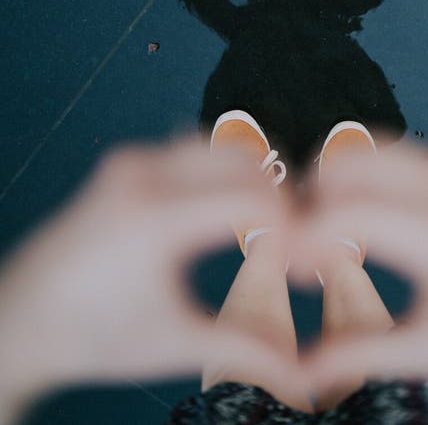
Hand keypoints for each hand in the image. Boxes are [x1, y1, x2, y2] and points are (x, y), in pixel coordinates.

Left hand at [0, 140, 293, 419]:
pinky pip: (193, 150)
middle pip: (242, 160)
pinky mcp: (127, 161)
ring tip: (272, 225)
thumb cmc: (92, 334)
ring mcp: (131, 161)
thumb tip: (306, 373)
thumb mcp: (173, 343)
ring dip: (253, 177)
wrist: (23, 316)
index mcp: (154, 218)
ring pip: (219, 147)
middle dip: (280, 195)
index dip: (292, 228)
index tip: (303, 265)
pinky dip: (224, 171)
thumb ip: (245, 348)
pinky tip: (233, 209)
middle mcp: (142, 175)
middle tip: (297, 241)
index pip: (252, 198)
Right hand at [295, 143, 427, 413]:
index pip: (349, 215)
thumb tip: (299, 370)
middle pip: (352, 163)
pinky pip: (399, 154)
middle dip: (311, 196)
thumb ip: (365, 353)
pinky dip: (366, 174)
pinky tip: (364, 216)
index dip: (304, 237)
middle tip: (298, 240)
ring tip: (325, 225)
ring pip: (372, 148)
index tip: (288, 267)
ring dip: (337, 178)